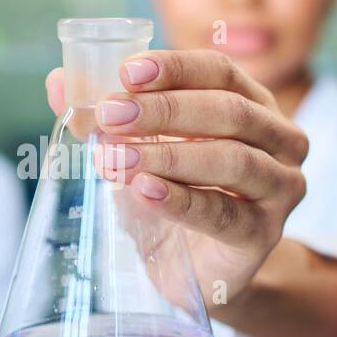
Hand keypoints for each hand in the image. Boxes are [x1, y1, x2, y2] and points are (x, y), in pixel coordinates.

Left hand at [45, 49, 307, 307]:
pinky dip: (180, 200)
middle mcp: (279, 139)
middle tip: (109, 115)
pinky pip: (223, 214)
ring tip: (115, 157)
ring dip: (168, 155)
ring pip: (232, 159)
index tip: (126, 72)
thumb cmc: (173, 195)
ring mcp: (280, 188)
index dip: (175, 68)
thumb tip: (56, 82)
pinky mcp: (264, 235)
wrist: (195, 269)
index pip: (220, 71)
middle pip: (228, 111)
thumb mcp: (138, 150)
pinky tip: (143, 191)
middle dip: (164, 111)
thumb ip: (103, 117)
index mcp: (254, 104)